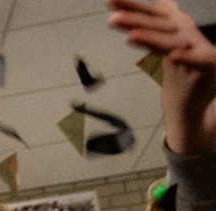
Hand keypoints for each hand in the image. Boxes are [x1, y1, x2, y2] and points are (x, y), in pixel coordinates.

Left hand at [109, 0, 215, 154]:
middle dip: (136, 20)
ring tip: (131, 36)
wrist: (196, 94)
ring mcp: (197, 48)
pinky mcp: (208, 64)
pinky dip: (187, 57)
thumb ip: (157, 25)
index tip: (110, 2)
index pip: (151, 15)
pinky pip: (198, 60)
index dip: (133, 7)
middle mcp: (185, 34)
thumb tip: (158, 3)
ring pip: (171, 42)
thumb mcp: (168, 42)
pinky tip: (173, 56)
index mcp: (175, 27)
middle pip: (158, 26)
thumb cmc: (182, 66)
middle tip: (113, 19)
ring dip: (152, 38)